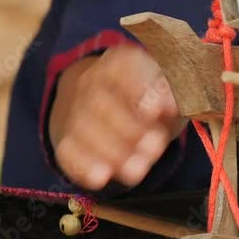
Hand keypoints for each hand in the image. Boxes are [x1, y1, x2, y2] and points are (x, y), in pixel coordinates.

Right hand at [49, 45, 184, 190]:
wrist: (109, 102)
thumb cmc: (151, 96)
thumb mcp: (170, 88)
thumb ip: (172, 94)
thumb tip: (170, 105)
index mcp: (121, 60)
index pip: (123, 67)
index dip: (140, 90)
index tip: (159, 112)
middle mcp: (91, 80)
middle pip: (100, 103)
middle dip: (129, 129)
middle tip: (155, 147)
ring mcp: (74, 110)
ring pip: (83, 129)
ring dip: (111, 152)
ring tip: (138, 170)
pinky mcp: (66, 140)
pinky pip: (67, 152)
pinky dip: (83, 166)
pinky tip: (102, 177)